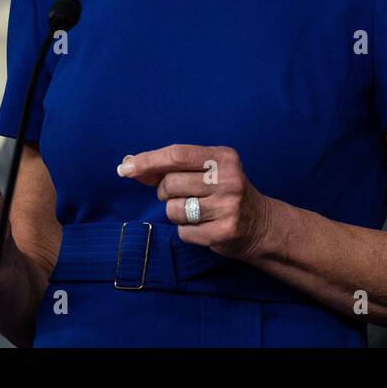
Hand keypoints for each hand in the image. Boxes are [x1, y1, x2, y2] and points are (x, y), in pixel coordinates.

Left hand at [118, 144, 274, 260]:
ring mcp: (228, 206)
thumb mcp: (207, 171)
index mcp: (223, 157)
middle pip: (170, 183)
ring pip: (174, 210)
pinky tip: (205, 227)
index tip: (125, 168)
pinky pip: (183, 232)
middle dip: (166, 192)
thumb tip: (130, 166)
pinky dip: (187, 231)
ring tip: (198, 212)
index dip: (147, 161)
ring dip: (177, 213)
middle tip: (184, 195)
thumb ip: (172, 167)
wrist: (261, 225)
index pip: (176, 155)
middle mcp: (228, 179)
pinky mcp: (224, 231)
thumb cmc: (224, 193)